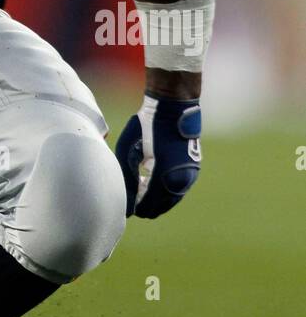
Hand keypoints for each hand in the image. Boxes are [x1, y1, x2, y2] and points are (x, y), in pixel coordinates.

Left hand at [115, 94, 200, 218]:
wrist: (173, 108)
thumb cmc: (147, 126)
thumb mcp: (130, 151)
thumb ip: (128, 179)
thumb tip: (126, 203)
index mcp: (164, 179)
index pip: (147, 207)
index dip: (133, 208)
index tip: (123, 201)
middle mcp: (181, 182)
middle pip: (159, 208)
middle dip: (144, 203)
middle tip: (130, 189)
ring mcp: (190, 177)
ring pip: (170, 200)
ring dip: (154, 196)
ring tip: (139, 181)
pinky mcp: (193, 170)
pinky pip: (177, 189)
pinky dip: (164, 189)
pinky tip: (151, 175)